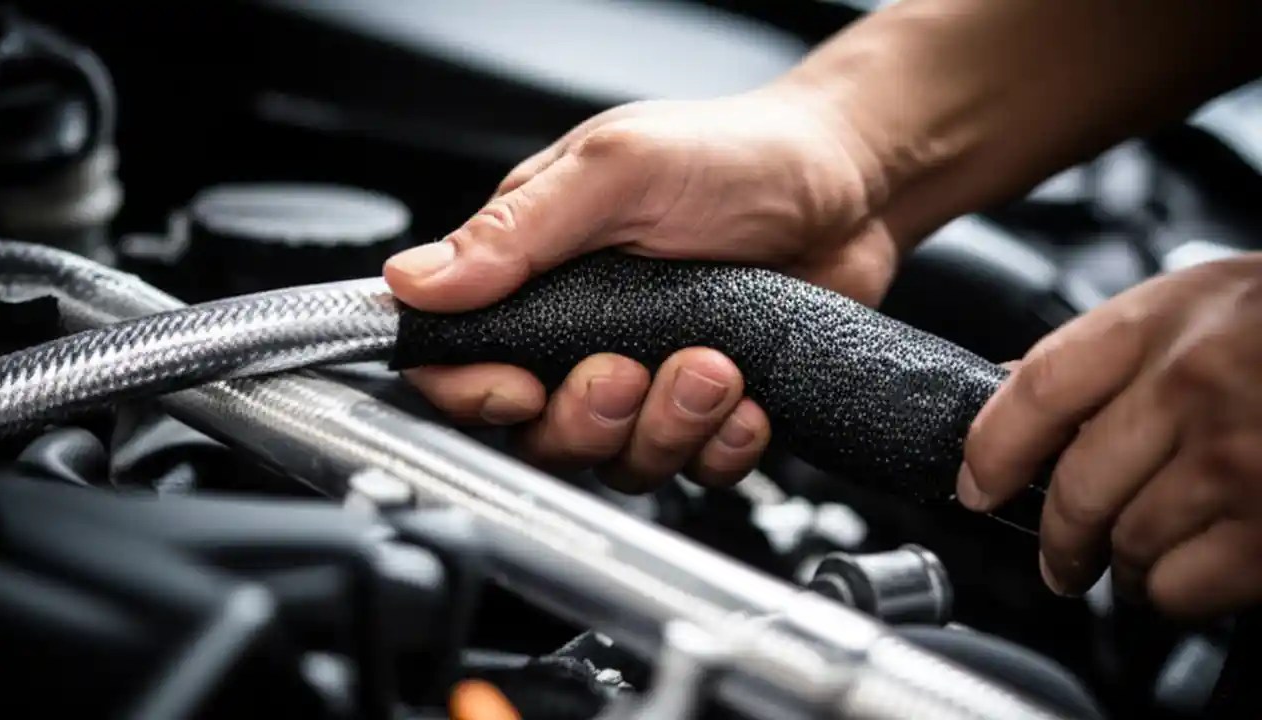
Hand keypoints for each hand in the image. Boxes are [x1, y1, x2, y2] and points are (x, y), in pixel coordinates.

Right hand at [384, 84, 903, 491]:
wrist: (848, 182)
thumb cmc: (735, 154)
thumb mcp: (617, 170)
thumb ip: (517, 232)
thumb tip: (414, 279)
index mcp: (535, 271)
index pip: (459, 360)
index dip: (476, 394)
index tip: (521, 389)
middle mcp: (580, 332)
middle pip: (538, 433)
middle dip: (585, 418)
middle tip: (627, 369)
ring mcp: (647, 375)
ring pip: (619, 461)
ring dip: (666, 427)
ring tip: (714, 365)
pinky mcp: (708, 409)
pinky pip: (696, 469)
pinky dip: (722, 447)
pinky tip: (748, 398)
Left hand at [958, 254, 1261, 618]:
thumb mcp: (1202, 299)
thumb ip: (1113, 350)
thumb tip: (1014, 390)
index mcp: (1163, 320)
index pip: (1036, 391)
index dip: (991, 450)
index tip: (979, 485)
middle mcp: (1193, 387)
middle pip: (1075, 488)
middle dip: (1057, 538)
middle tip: (1060, 556)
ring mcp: (1238, 460)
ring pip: (1126, 544)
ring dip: (1124, 564)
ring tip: (1145, 551)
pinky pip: (1183, 587)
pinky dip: (1177, 589)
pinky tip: (1201, 561)